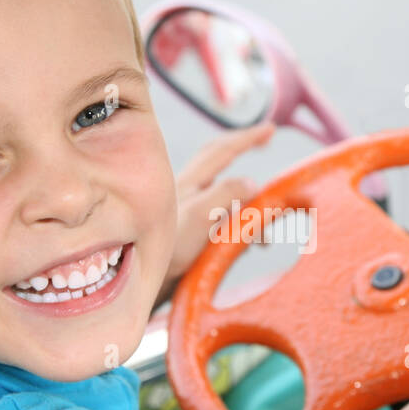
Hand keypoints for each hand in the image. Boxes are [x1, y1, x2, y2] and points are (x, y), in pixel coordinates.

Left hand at [153, 121, 276, 308]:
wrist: (138, 280)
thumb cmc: (166, 248)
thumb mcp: (200, 216)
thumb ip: (226, 195)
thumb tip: (254, 182)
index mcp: (190, 182)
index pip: (222, 151)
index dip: (247, 138)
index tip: (270, 129)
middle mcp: (186, 192)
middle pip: (217, 160)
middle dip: (240, 148)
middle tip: (264, 140)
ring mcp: (186, 212)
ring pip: (223, 194)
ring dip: (248, 204)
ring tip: (267, 227)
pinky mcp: (186, 235)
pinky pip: (222, 220)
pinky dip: (241, 227)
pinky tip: (249, 245)